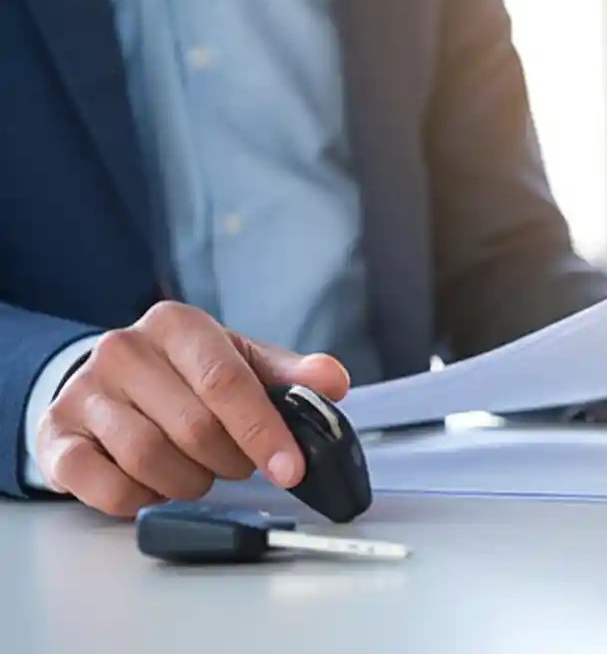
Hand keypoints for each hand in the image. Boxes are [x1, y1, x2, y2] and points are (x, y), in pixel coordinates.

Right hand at [35, 302, 349, 517]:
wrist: (113, 383)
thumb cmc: (188, 375)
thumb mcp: (244, 363)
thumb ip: (290, 376)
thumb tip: (332, 381)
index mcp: (177, 324)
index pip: (226, 382)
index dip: (264, 431)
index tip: (291, 469)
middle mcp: (124, 349)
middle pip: (194, 427)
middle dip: (230, 460)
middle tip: (239, 464)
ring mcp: (85, 393)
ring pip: (149, 458)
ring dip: (188, 481)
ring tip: (198, 471)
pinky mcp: (57, 436)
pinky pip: (106, 486)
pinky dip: (141, 498)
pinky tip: (156, 484)